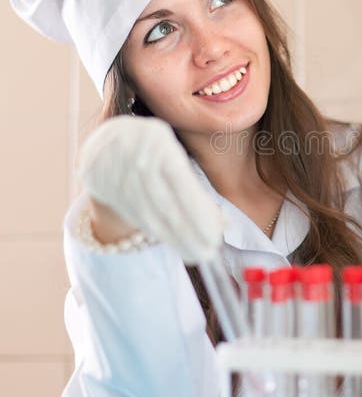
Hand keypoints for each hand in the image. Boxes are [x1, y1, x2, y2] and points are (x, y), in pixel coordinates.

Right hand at [77, 116, 225, 263]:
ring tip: (198, 254)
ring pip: (152, 218)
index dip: (199, 214)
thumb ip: (194, 185)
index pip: (182, 186)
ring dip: (177, 240)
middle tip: (210, 253)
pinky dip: (160, 235)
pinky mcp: (112, 195)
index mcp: (160, 147)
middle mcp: (138, 163)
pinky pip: (139, 219)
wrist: (104, 142)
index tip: (216, 236)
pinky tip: (178, 245)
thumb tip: (223, 223)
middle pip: (167, 207)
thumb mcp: (173, 152)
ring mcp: (122, 180)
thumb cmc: (153, 147)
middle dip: (190, 233)